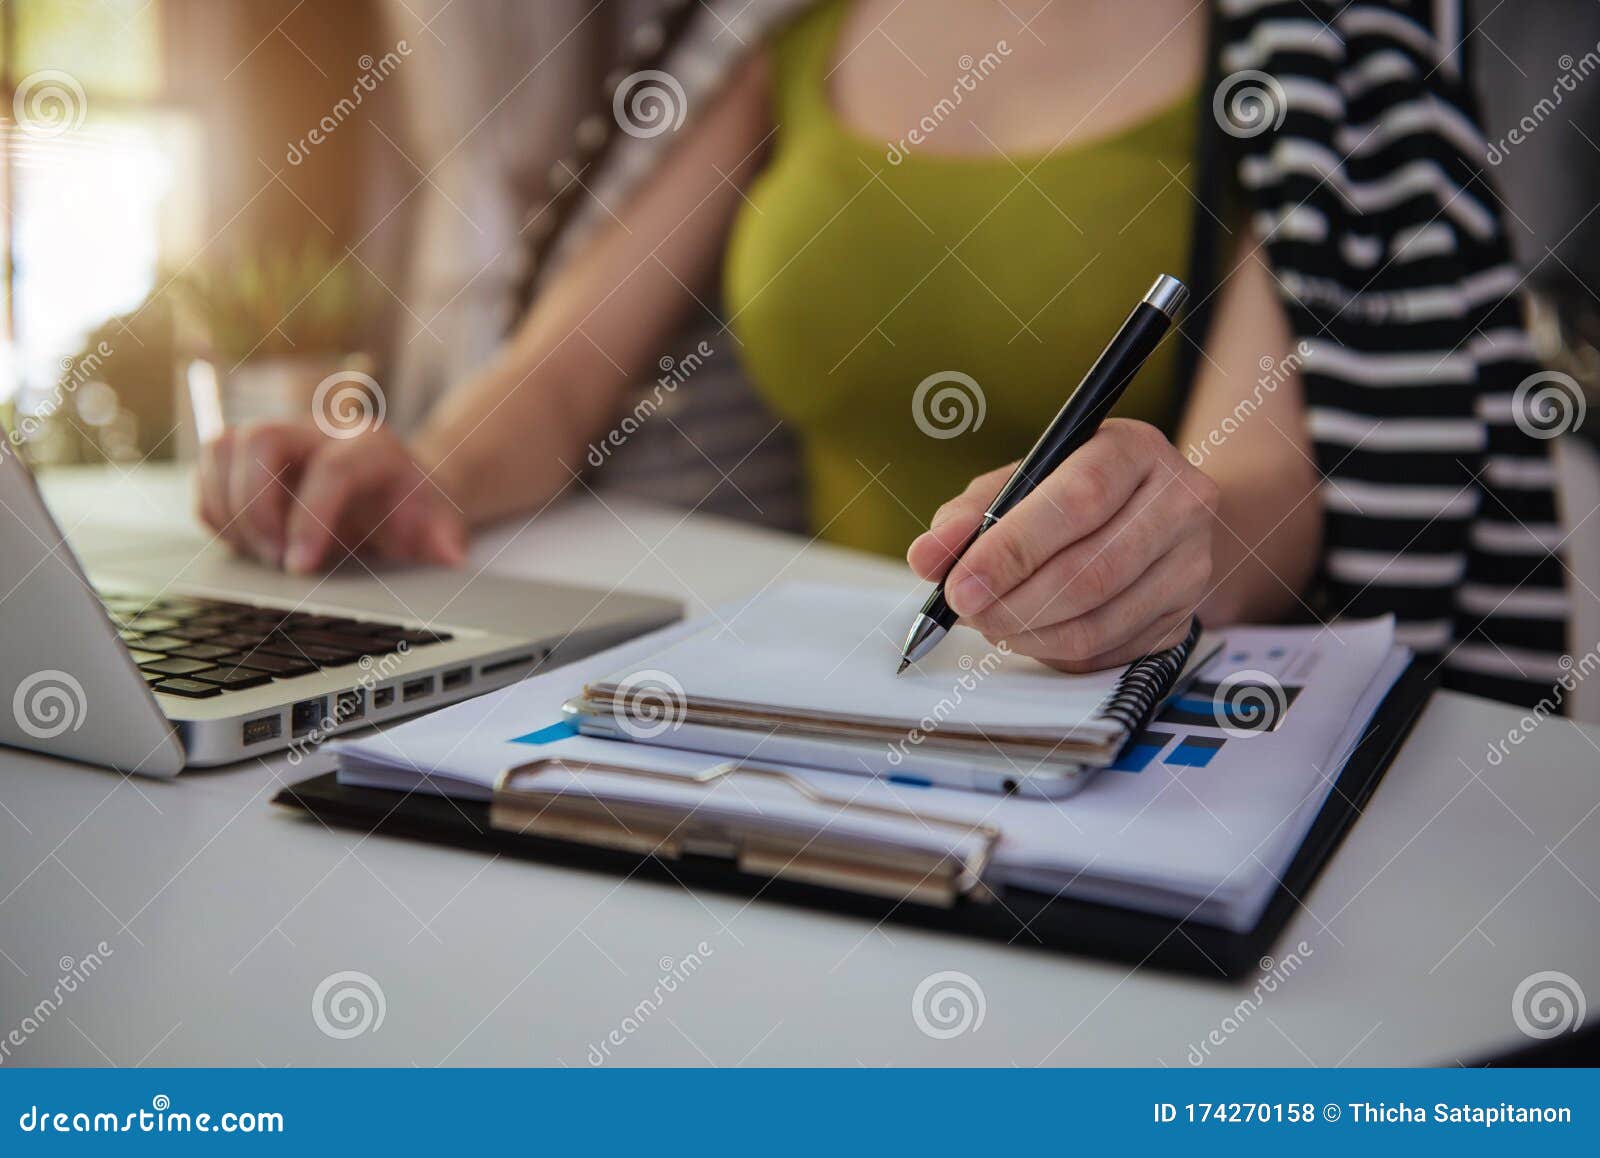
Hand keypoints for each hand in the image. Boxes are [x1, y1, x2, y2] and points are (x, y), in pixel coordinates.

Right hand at [196, 422, 466, 573]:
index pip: (331, 469)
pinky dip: (215, 513)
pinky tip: (245, 545)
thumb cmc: (415, 513)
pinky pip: (208, 474)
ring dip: (228, 509)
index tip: (300, 566)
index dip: (310, 519)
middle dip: (256, 507)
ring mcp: (280, 442)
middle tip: (275, 559)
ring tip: (260, 554)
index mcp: (370, 447)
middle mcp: (319, 433)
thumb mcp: (440, 528)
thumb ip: (445, 539)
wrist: (398, 497)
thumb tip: (450, 555)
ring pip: (223, 448)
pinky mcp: (248, 461)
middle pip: (261, 439)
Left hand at [906, 419, 1217, 672]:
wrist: (1156, 517)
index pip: (1079, 500)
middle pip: (1092, 570)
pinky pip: (1108, 651)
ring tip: (987, 623)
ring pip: (1099, 620)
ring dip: (1028, 633)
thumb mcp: (1021, 482)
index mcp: (1134, 450)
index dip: (1013, 548)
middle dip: (1013, 601)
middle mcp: (1179, 502)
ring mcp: (1191, 565)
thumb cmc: (1073, 494)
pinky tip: (1027, 634)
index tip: (958, 582)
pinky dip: (1054, 651)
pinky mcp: (1185, 618)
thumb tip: (926, 557)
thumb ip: (970, 515)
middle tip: (964, 610)